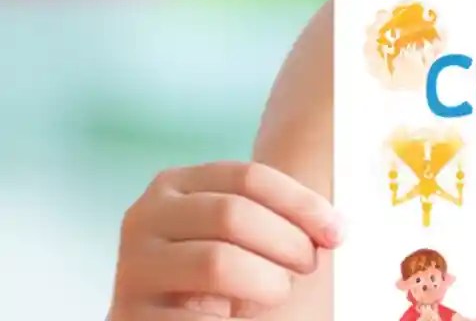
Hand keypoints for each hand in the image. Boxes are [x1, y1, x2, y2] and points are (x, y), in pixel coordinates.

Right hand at [108, 161, 340, 319]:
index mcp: (176, 184)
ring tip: (278, 292)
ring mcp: (132, 267)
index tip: (338, 232)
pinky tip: (242, 317)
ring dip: (267, 282)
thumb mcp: (243, 238)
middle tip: (309, 266)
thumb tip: (336, 229)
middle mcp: (144, 217)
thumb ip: (279, 221)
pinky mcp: (130, 314)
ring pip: (218, 262)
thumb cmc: (220, 280)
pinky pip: (198, 316)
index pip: (250, 177)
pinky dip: (236, 320)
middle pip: (233, 213)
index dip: (302, 203)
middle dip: (287, 242)